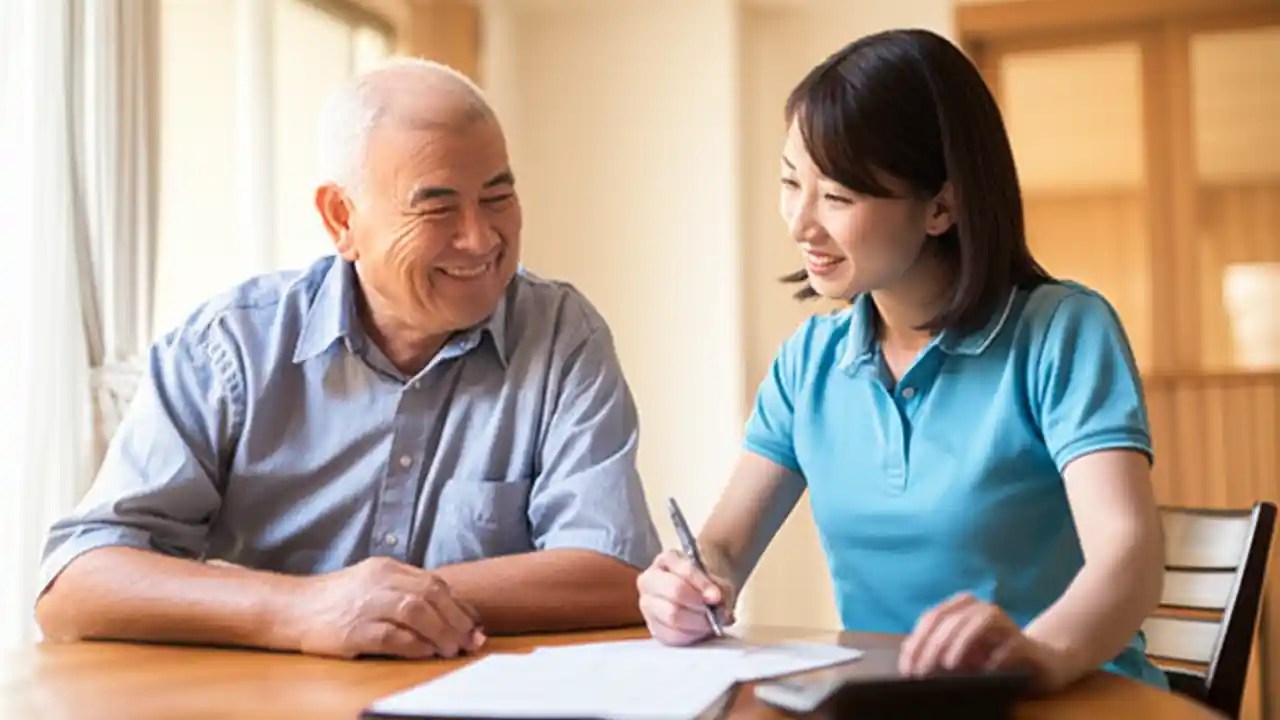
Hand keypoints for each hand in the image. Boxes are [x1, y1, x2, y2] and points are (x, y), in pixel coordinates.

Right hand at [286, 557, 484, 658]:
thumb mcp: (372, 583)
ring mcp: (365, 604)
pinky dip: (414, 645)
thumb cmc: (336, 600)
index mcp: (387, 568)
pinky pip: (392, 636)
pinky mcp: (352, 629)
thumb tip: (447, 612)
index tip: (474, 623)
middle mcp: (379, 581)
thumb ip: (404, 590)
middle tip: (471, 640)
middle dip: (456, 619)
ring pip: (416, 612)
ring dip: (441, 633)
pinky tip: (426, 653)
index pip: (434, 583)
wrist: (292, 608)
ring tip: (452, 649)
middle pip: (431, 595)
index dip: (459, 605)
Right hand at [637, 549, 736, 645]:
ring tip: (708, 622)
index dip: (702, 585)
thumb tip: (715, 601)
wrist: (697, 599)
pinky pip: (671, 635)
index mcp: (666, 560)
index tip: (716, 597)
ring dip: (697, 622)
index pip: (684, 570)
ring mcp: (647, 605)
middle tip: (712, 612)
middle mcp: (650, 580)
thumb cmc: (705, 587)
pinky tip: (698, 630)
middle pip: (675, 592)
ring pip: (672, 616)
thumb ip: (719, 588)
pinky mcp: (652, 628)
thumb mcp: (716, 580)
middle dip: (699, 605)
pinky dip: (690, 635)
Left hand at [898, 593, 1066, 690]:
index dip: (917, 641)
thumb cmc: (992, 655)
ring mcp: (1005, 623)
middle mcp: (981, 608)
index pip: (931, 618)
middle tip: (922, 671)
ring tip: (949, 664)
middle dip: (932, 646)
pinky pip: (1009, 645)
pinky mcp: (1025, 642)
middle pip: (950, 619)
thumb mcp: (960, 652)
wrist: (1040, 661)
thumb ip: (935, 648)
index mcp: (961, 607)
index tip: (907, 666)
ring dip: (961, 643)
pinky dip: (996, 657)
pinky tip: (987, 669)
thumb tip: (908, 655)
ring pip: (978, 623)